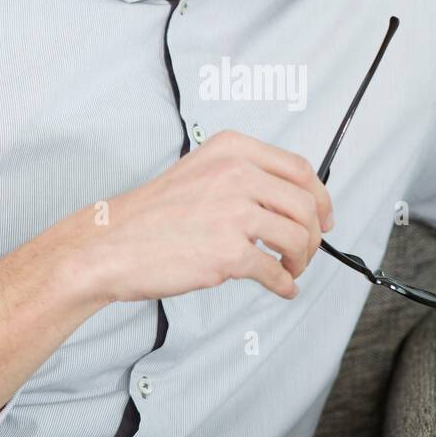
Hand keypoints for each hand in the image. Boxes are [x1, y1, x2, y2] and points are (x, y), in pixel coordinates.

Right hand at [80, 130, 333, 304]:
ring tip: (289, 268)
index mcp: (232, 149)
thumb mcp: (200, 171)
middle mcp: (237, 174)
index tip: (324, 216)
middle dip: (314, 233)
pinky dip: (284, 283)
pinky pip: (275, 270)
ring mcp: (234, 213)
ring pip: (298, 237)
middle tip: (307, 250)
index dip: (321, 197)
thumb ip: (243, 177)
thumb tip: (290, 202)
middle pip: (306, 204)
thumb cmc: (152, 214)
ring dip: (302, 259)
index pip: (299, 169)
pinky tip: (280, 287)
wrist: (111, 244)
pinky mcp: (229, 252)